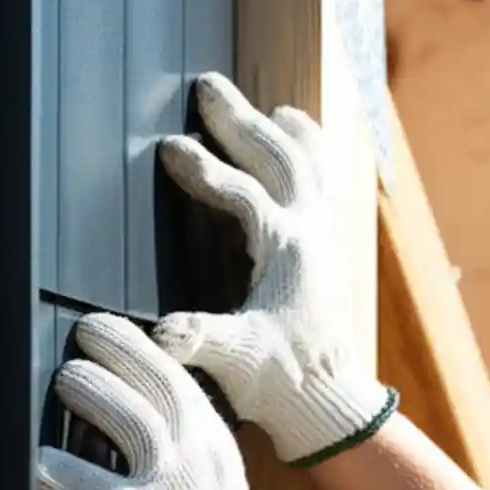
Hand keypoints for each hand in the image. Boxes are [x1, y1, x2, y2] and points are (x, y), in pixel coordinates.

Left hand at [38, 313, 343, 489]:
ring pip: (138, 426)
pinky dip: (66, 477)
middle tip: (84, 331)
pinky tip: (39, 465)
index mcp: (211, 445)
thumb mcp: (210, 483)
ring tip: (65, 378)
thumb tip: (126, 403)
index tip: (106, 324)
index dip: (140, 348)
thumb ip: (177, 445)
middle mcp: (201, 461)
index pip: (178, 381)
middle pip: (163, 388)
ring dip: (97, 395)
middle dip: (122, 350)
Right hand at [155, 73, 396, 466]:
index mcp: (284, 251)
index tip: (170, 145)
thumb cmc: (279, 383)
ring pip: (306, 163)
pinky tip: (300, 145)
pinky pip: (321, 182)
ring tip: (265, 107)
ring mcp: (321, 237)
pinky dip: (309, 154)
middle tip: (207, 86)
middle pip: (277, 157)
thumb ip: (198, 340)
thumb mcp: (234, 360)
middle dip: (239, 120)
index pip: (240, 193)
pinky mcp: (324, 249)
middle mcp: (308, 233)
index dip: (202, 168)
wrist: (328, 403)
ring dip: (281, 131)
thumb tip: (161, 332)